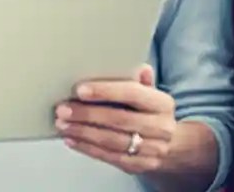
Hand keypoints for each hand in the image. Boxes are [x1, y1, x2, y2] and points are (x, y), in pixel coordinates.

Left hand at [55, 64, 175, 174]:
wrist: (171, 145)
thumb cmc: (149, 112)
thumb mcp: (148, 93)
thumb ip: (138, 81)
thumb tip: (139, 68)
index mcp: (162, 103)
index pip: (133, 94)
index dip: (105, 91)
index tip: (79, 90)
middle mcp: (161, 128)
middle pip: (119, 119)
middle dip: (87, 114)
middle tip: (62, 110)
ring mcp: (153, 150)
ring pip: (112, 141)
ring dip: (83, 132)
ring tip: (62, 125)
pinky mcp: (140, 166)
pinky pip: (110, 157)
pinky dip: (88, 148)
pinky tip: (71, 140)